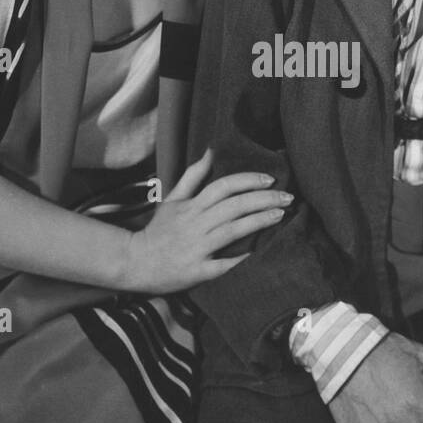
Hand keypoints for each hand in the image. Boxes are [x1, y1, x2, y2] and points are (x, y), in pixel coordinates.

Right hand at [122, 149, 291, 293]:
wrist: (135, 262)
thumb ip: (192, 176)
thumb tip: (211, 151)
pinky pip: (223, 264)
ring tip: (281, 215)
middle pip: (234, 206)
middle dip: (263, 199)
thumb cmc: (158, 230)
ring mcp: (196, 248)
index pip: (223, 186)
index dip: (248, 180)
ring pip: (233, 231)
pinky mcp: (197, 270)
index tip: (270, 178)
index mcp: (191, 206)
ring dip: (259, 221)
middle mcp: (195, 224)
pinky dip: (241, 257)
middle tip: (287, 196)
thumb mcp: (172, 199)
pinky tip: (261, 250)